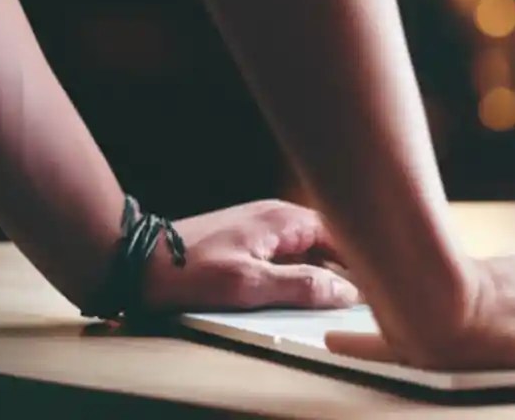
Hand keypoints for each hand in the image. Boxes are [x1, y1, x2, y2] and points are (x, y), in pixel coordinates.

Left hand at [140, 199, 359, 310]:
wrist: (133, 260)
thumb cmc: (185, 271)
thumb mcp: (247, 285)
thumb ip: (300, 286)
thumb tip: (346, 291)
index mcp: (284, 219)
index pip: (345, 234)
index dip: (365, 258)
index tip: (381, 281)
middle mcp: (277, 216)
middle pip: (330, 240)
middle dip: (347, 265)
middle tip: (364, 294)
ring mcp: (261, 225)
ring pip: (309, 248)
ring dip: (322, 270)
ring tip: (336, 297)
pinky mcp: (247, 238)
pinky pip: (288, 253)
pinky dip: (299, 271)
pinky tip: (299, 291)